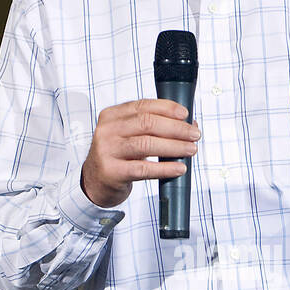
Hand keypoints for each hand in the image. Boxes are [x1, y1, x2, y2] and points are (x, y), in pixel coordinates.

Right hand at [81, 98, 200, 206]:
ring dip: (174, 146)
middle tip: (194, 134)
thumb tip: (187, 124)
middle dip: (176, 128)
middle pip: (147, 123)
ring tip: (191, 150)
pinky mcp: (112, 172)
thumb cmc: (117, 157)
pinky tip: (179, 168)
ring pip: (146, 144)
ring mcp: (108, 151)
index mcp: (112, 116)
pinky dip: (165, 168)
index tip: (185, 114)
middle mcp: (107, 130)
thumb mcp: (127, 136)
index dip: (167, 108)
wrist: (95, 183)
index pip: (143, 106)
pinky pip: (143, 168)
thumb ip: (151, 127)